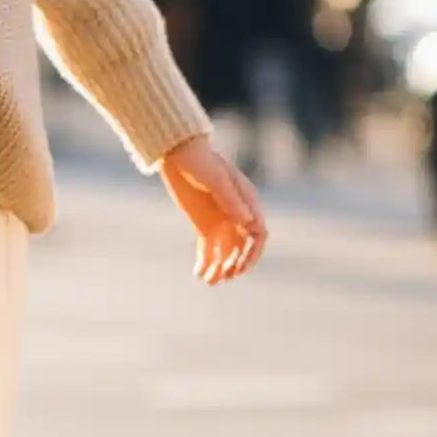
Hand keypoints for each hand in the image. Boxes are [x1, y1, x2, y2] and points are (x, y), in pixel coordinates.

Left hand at [160, 136, 267, 284]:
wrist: (179, 155)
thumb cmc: (201, 162)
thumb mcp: (216, 180)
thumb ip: (230, 199)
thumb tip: (247, 220)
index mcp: (247, 203)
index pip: (257, 234)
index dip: (253, 252)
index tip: (241, 265)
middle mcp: (238, 215)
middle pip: (243, 247)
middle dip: (236, 263)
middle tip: (226, 276)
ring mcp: (221, 221)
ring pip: (226, 252)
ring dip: (221, 268)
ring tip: (211, 281)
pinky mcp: (204, 226)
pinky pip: (208, 249)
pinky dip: (205, 262)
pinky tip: (199, 275)